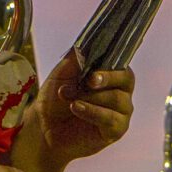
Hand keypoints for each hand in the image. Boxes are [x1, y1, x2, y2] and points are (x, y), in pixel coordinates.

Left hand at [15, 49, 134, 168]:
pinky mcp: (116, 130)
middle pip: (126, 80)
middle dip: (106, 79)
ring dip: (90, 97)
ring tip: (68, 97)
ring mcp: (120, 112)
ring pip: (117, 99)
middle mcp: (121, 93)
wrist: (45, 126)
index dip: (110, 67)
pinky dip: (92, 112)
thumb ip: (77, 57)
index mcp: (111, 76)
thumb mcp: (63, 73)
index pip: (122, 66)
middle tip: (87, 81)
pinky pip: (111, 119)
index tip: (93, 71)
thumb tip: (89, 41)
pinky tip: (76, 108)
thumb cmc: (56, 99)